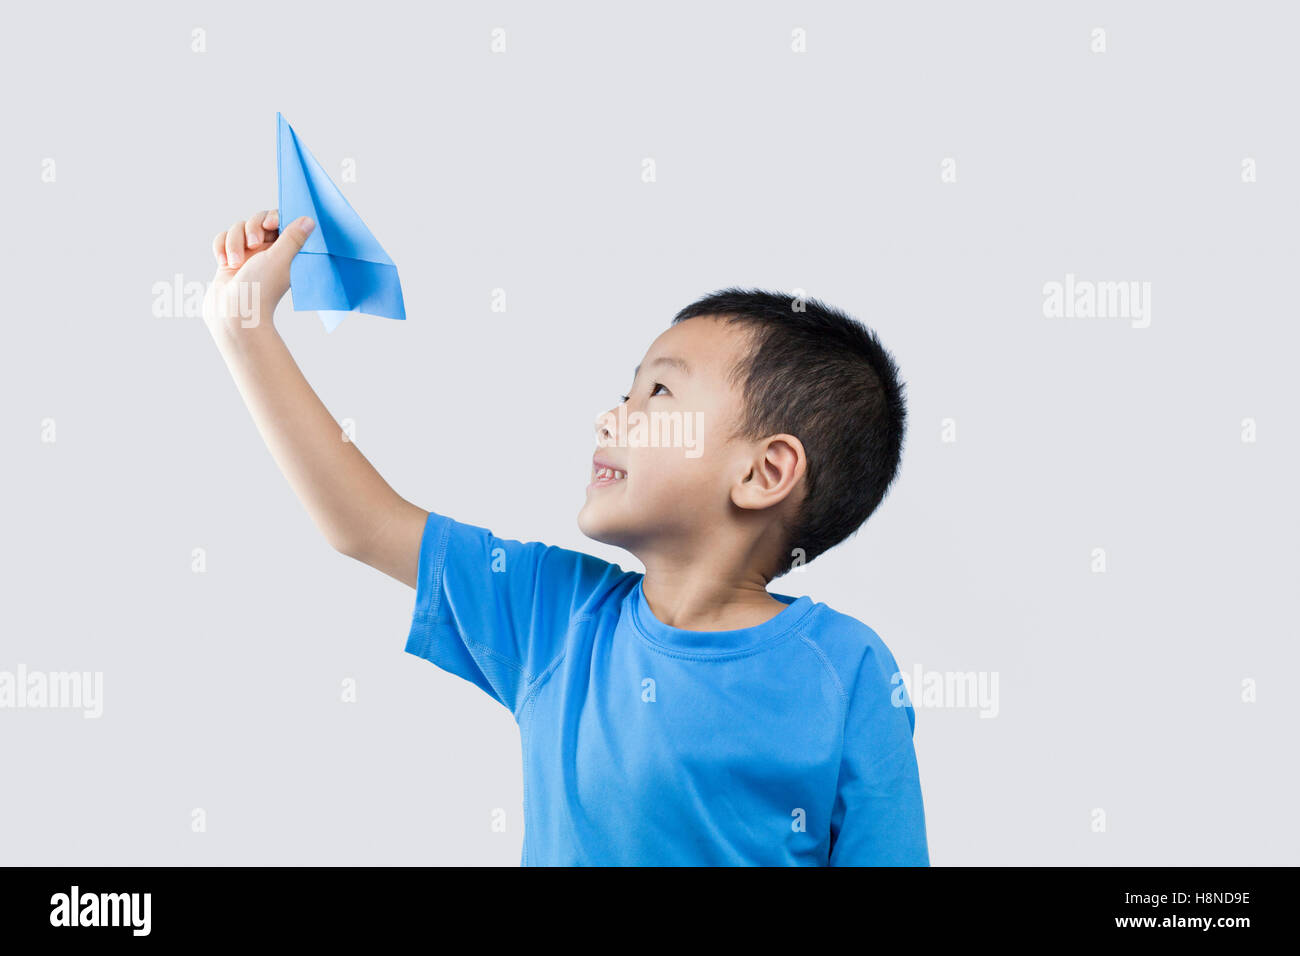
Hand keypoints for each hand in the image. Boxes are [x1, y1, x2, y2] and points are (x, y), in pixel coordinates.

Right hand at [203, 210, 314, 333]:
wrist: (232, 312)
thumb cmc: (260, 289)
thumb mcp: (279, 259)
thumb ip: (293, 237)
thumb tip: (309, 220)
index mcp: (286, 251)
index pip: (281, 221)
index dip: (274, 217)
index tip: (269, 226)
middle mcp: (268, 251)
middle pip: (257, 219)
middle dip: (251, 227)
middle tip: (253, 243)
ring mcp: (247, 255)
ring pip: (237, 228)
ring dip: (233, 242)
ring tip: (235, 263)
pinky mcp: (230, 259)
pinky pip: (222, 238)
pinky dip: (221, 248)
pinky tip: (224, 263)